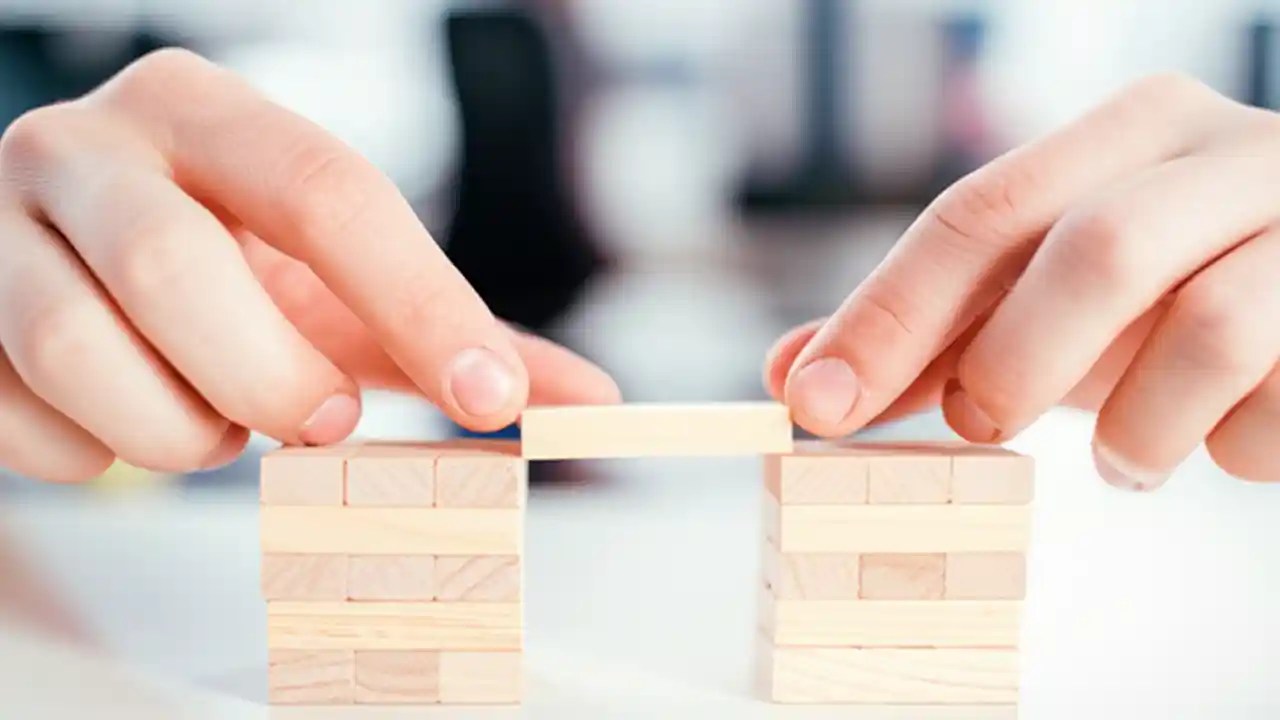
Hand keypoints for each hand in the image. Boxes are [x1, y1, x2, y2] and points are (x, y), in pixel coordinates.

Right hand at [0, 49, 618, 481]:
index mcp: (207, 111)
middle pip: (179, 269)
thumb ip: (455, 335)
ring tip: (216, 418)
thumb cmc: (227, 266)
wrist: (68, 262)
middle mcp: (87, 145)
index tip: (494, 401)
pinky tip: (128, 420)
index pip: (330, 191)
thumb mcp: (339, 283)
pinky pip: (28, 423)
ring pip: (83, 353)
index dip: (421, 303)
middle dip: (273, 379)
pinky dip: (101, 455)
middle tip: (323, 423)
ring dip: (181, 428)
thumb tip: (595, 399)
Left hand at [765, 74, 1279, 487]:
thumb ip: (930, 330)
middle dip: (1014, 359)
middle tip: (976, 426)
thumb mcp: (1043, 296)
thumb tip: (797, 376)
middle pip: (1099, 248)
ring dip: (1137, 431)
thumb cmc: (1167, 292)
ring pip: (1208, 334)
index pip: (983, 212)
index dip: (888, 312)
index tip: (814, 402)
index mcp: (1132, 131)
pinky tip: (1222, 438)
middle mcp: (1230, 156)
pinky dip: (1230, 451)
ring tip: (1124, 463)